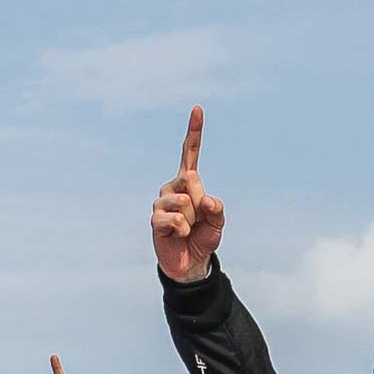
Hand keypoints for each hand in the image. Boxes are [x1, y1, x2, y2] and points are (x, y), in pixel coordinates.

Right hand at [147, 107, 223, 282]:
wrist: (189, 264)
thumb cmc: (203, 238)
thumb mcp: (218, 222)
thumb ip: (217, 208)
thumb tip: (205, 200)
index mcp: (188, 182)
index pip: (190, 153)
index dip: (194, 132)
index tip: (198, 109)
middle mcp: (172, 187)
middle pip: (193, 182)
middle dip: (202, 204)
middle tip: (197, 221)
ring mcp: (161, 202)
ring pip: (184, 202)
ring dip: (192, 220)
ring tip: (187, 229)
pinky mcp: (155, 219)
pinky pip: (176, 219)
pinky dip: (183, 230)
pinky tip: (178, 235)